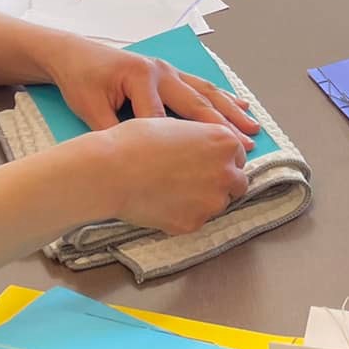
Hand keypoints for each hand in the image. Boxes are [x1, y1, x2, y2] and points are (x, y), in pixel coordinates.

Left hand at [40, 34, 258, 143]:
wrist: (73, 54)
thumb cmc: (81, 81)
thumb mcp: (89, 108)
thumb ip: (112, 131)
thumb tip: (133, 161)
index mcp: (141, 77)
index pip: (162, 118)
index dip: (176, 145)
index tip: (196, 169)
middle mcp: (161, 71)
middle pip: (197, 103)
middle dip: (223, 127)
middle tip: (247, 146)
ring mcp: (168, 70)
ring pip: (206, 93)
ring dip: (231, 112)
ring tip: (253, 128)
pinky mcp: (170, 73)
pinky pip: (201, 86)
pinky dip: (222, 98)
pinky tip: (240, 106)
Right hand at [95, 117, 251, 234]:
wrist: (110, 171)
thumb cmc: (135, 142)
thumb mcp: (175, 125)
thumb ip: (201, 140)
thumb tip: (206, 150)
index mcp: (224, 142)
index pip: (238, 156)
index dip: (221, 160)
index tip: (208, 163)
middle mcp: (226, 172)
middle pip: (237, 183)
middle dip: (221, 182)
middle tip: (194, 181)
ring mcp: (212, 201)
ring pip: (218, 204)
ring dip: (203, 199)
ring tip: (172, 191)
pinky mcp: (194, 223)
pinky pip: (195, 219)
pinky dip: (183, 214)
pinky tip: (162, 203)